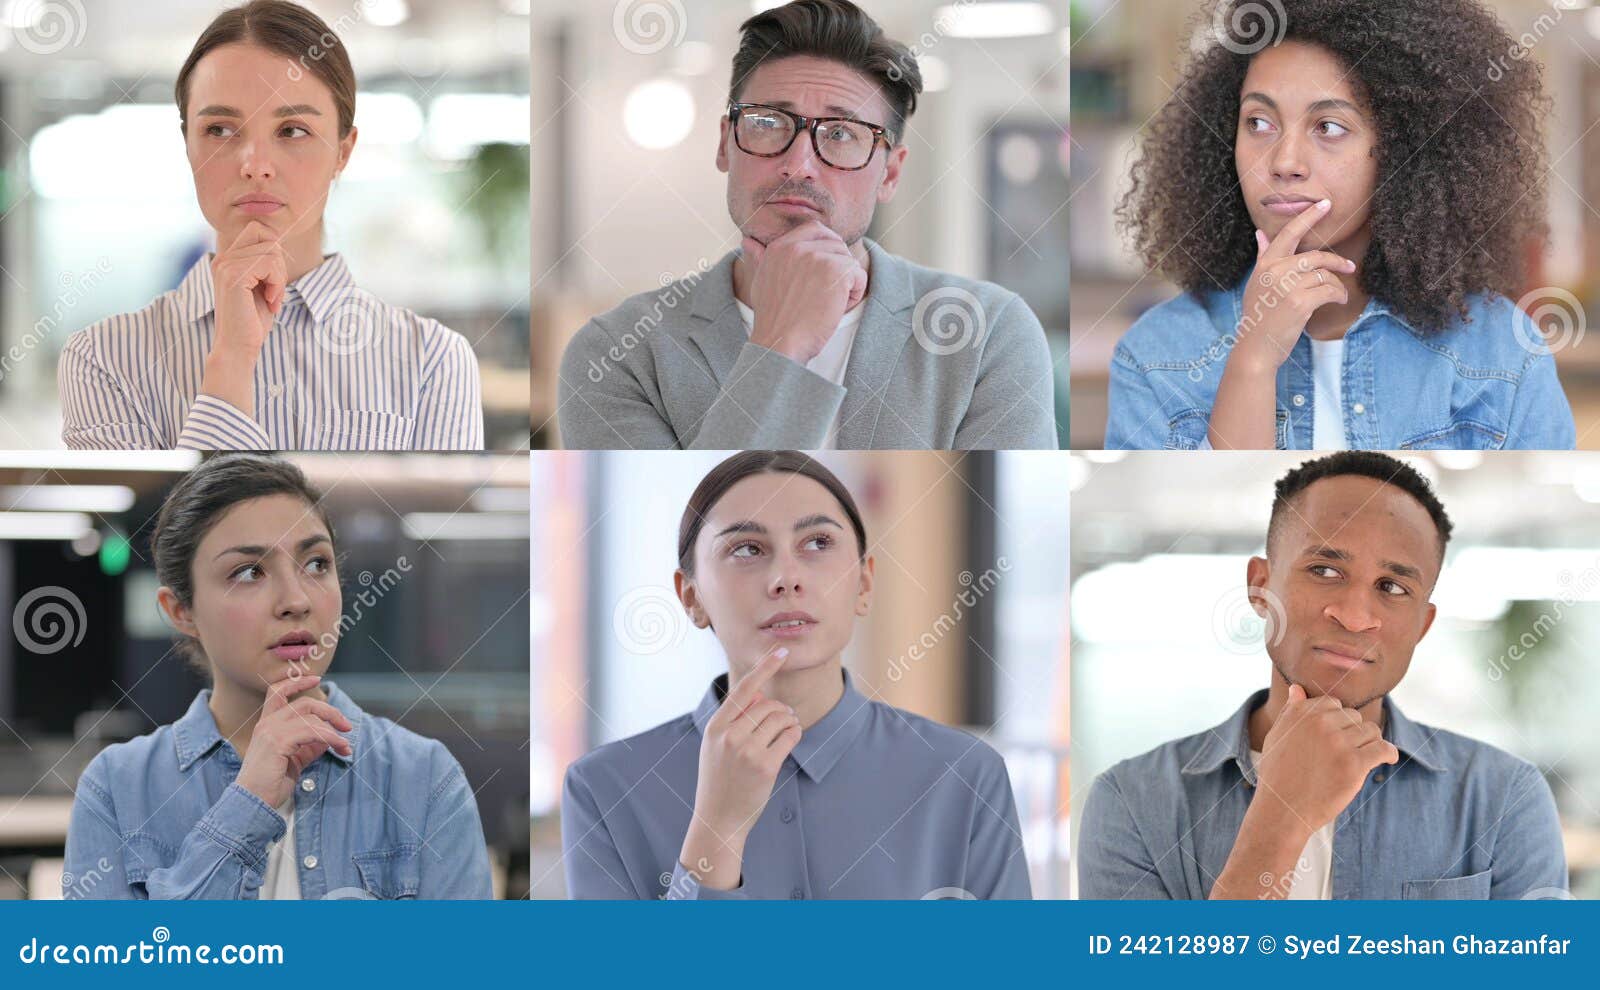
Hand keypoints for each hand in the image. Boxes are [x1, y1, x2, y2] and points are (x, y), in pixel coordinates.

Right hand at [211, 221, 286, 356]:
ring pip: (272, 251)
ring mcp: (226, 265)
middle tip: (274, 292)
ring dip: (280, 278)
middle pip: (268, 239)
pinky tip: (269, 302)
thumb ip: (266, 263)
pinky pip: (270, 265)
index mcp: (227, 259)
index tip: (274, 279)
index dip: (275, 251)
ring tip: (271, 299)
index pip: (258, 230)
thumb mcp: (262, 286)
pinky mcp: (233, 276)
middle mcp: (223, 258)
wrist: (237, 348)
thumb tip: (278, 239)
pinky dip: (278, 284)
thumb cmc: (252, 321)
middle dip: (280, 266)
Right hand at [235, 674, 352, 809]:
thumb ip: (309, 746)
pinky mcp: (278, 742)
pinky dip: (331, 738)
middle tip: (347, 726)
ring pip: (311, 717)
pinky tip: (339, 747)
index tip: (316, 678)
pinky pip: (312, 732)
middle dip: (330, 711)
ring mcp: (270, 732)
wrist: (252, 803)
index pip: (277, 691)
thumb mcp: (294, 760)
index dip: (297, 682)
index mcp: (266, 725)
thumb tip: (329, 738)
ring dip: (334, 729)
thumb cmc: (270, 784)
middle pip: (303, 703)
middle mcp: (267, 724)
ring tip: (346, 745)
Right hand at [677, 647, 801, 889]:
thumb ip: (736, 720)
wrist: (718, 820)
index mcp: (716, 727)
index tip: (781, 650)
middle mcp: (730, 736)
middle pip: (769, 705)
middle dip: (781, 710)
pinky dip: (794, 735)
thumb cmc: (720, 780)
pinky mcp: (765, 766)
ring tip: (785, 734)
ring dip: (789, 722)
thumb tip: (762, 694)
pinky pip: (790, 737)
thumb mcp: (716, 746)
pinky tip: (789, 741)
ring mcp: (747, 751)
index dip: (765, 667)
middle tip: (783, 721)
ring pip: (782, 718)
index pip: (744, 689)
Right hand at [742, 222, 868, 365]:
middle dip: (838, 267)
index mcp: (779, 246)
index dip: (827, 247)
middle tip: (826, 294)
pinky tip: (836, 310)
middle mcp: (797, 247)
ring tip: (828, 305)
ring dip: (846, 284)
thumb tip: (748, 240)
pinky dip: (854, 295)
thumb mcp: (761, 281)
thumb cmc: (772, 319)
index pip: (815, 230)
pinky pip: (859, 275)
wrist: (779, 343)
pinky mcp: (836, 271)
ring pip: (848, 261)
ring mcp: (817, 257)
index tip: (825, 272)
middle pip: (836, 243)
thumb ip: (760, 257)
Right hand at [1231, 200, 1355, 374]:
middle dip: (1337, 262)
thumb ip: (1263, 257)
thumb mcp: (1257, 284)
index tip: (1325, 204)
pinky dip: (1339, 295)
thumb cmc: (1259, 318)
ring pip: (1324, 275)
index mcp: (1265, 264)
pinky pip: (1329, 291)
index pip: (1289, 233)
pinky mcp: (1299, 302)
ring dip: (1337, 285)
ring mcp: (1287, 286)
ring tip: (1339, 295)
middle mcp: (1275, 271)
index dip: (1309, 216)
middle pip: (1316, 256)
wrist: (1255, 348)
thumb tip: (1260, 234)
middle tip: (1349, 267)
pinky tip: (1340, 301)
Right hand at [1253, 683, 1398, 833]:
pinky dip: (1389, 753)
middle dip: (1353, 732)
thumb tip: (1298, 689)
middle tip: (1345, 753)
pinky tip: (1387, 759)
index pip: (1333, 704)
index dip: (1337, 721)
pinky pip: (1383, 749)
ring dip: (1369, 743)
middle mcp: (1320, 723)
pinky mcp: (1354, 764)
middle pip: (1354, 716)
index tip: (1335, 737)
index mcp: (1301, 713)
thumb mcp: (1277, 737)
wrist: (1283, 809)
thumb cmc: (1279, 775)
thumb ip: (1291, 712)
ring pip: (1370, 731)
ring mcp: (1338, 743)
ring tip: (1362, 758)